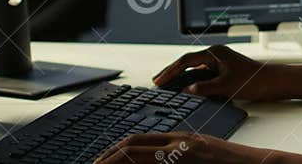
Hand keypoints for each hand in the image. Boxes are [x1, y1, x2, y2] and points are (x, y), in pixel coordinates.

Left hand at [93, 132, 256, 163]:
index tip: (100, 160)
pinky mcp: (192, 162)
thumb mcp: (201, 157)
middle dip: (107, 157)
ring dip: (115, 163)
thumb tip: (155, 162)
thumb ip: (178, 158)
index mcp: (181, 140)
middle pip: (132, 145)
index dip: (115, 149)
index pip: (138, 140)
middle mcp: (180, 143)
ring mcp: (185, 154)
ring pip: (139, 154)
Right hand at [152, 45, 298, 100]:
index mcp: (214, 53)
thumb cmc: (253, 80)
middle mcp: (215, 55)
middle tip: (157, 80)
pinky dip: (192, 80)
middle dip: (172, 71)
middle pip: (188, 62)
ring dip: (181, 76)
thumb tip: (188, 90)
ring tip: (166, 84)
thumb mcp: (226, 86)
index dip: (171, 70)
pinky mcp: (223, 70)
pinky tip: (185, 88)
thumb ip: (205, 88)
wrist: (273, 82)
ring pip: (194, 68)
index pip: (186, 60)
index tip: (160, 80)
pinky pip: (202, 74)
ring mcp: (219, 62)